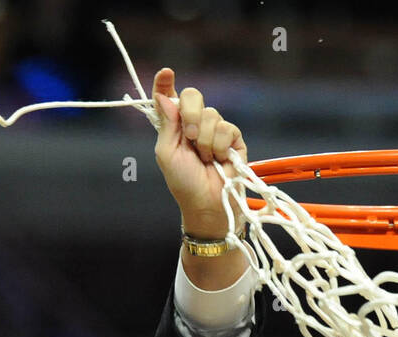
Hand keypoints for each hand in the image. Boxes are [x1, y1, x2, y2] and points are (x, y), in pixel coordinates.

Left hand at [152, 67, 246, 238]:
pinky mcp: (233, 138)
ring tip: (204, 159)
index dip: (166, 83)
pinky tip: (219, 159)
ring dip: (204, 139)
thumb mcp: (167, 154)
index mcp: (174, 125)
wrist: (207, 202)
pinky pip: (226, 128)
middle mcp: (194, 123)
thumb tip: (164, 97)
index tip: (166, 73)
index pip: (169, 97)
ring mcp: (214, 129)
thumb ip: (166, 124)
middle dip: (190, 113)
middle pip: (193, 95)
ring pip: (210, 114)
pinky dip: (219, 145)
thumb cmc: (183, 182)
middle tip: (189, 137)